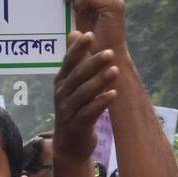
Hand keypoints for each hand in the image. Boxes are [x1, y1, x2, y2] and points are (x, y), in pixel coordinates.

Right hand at [53, 31, 118, 161]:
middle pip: (78, 76)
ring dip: (100, 81)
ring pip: (84, 93)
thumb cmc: (75, 109)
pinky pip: (89, 112)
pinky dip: (101, 102)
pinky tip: (114, 94)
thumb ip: (75, 60)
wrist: (71, 145)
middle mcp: (62, 94)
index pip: (68, 61)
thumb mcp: (72, 85)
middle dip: (93, 63)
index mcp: (61, 82)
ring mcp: (68, 110)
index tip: (90, 34)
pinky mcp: (77, 125)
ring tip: (115, 71)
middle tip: (110, 52)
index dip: (78, 48)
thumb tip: (75, 31)